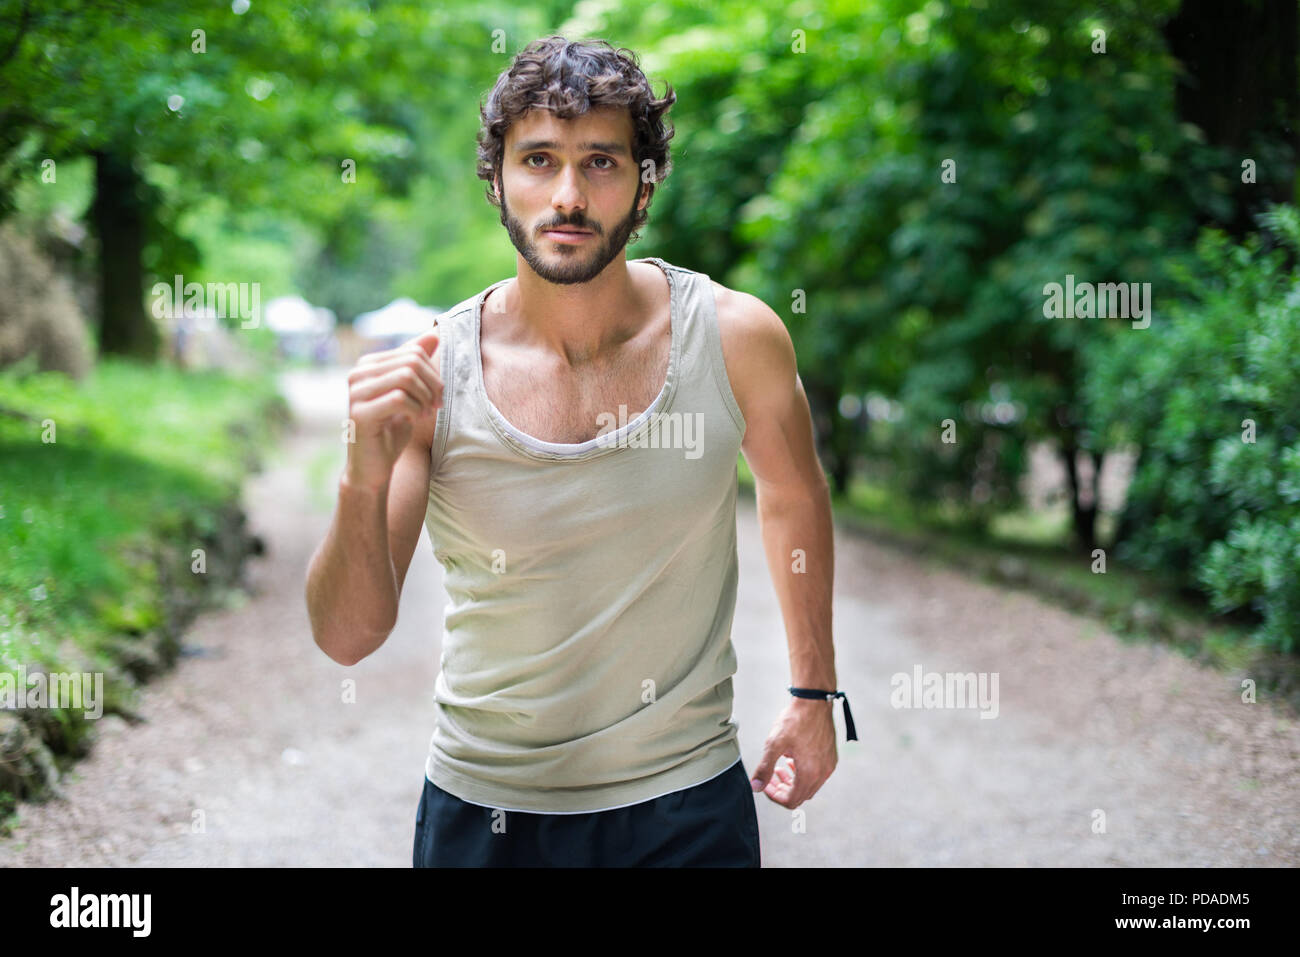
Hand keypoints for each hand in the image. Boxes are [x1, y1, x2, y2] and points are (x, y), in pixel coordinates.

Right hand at [344, 328, 441, 489]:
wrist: (373, 468)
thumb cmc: (391, 430)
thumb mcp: (409, 393)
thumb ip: (416, 364)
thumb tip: (433, 333)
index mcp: (368, 365)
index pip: (412, 352)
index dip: (433, 373)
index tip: (437, 396)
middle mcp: (357, 374)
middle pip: (411, 362)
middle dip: (433, 384)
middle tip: (436, 406)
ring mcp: (356, 393)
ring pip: (406, 377)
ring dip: (425, 397)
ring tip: (427, 413)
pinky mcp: (360, 413)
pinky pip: (400, 399)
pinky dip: (416, 410)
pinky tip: (415, 420)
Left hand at [749, 696, 837, 807]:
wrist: (814, 701)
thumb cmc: (795, 720)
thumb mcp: (774, 744)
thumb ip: (764, 768)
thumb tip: (755, 787)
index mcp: (809, 774)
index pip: (791, 800)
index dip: (775, 796)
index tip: (765, 785)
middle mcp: (822, 773)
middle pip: (801, 795)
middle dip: (783, 790)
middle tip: (771, 777)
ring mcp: (829, 766)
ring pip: (809, 786)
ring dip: (793, 782)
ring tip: (780, 767)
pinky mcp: (831, 757)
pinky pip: (817, 775)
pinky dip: (803, 773)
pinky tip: (792, 758)